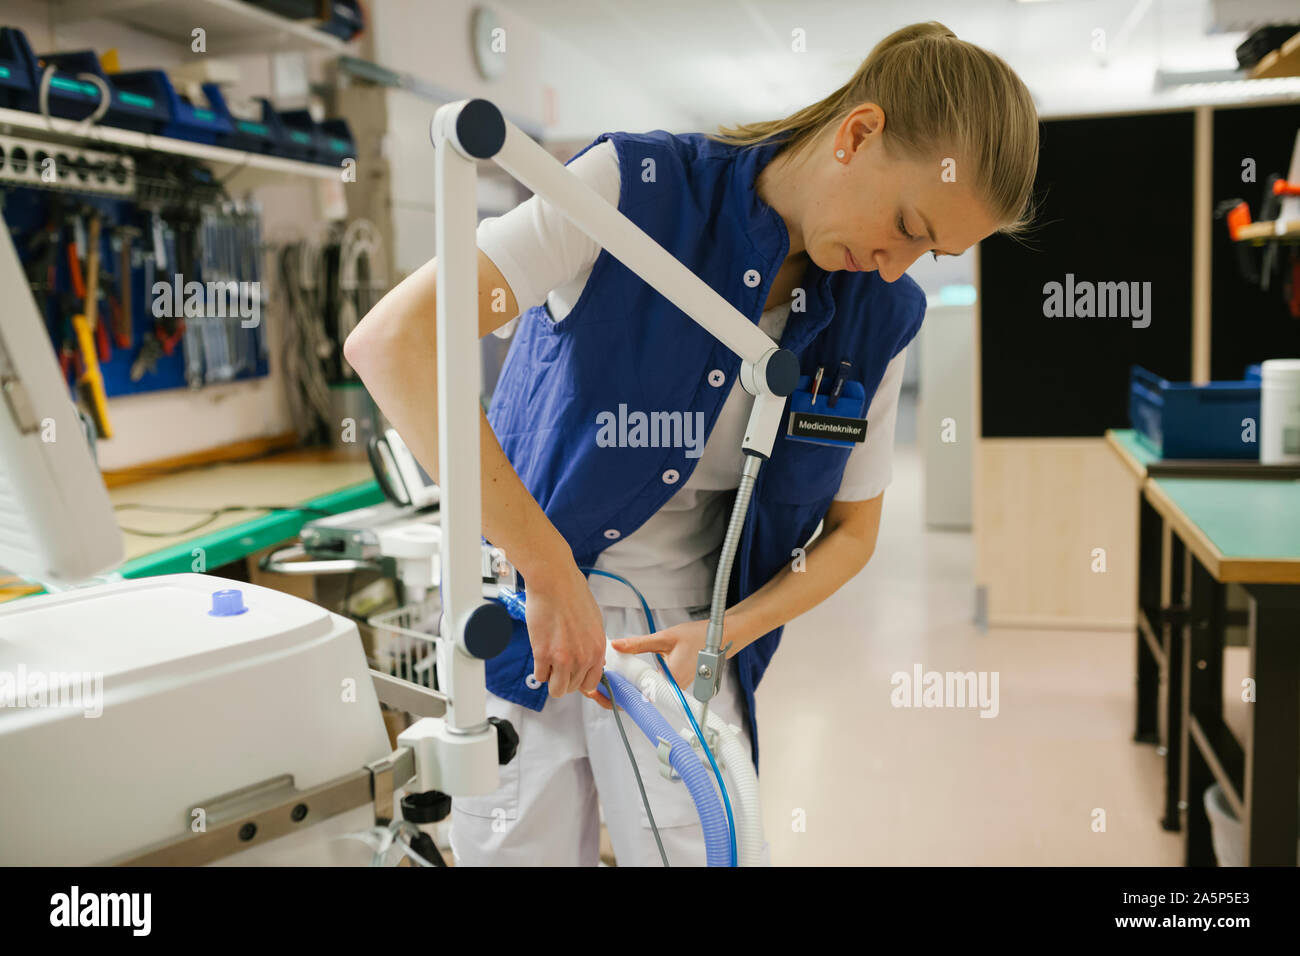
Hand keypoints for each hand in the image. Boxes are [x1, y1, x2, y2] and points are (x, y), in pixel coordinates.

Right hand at [523, 561, 605, 698]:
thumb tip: (594, 662)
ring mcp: (563, 659)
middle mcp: (583, 658)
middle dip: (563, 679)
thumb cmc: (573, 596)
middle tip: (557, 664)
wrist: (555, 582)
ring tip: (548, 661)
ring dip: (551, 678)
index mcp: (597, 649)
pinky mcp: (543, 654)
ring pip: (556, 689)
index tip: (572, 675)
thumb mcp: (594, 623)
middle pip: (572, 688)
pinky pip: (540, 676)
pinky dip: (539, 669)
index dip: (579, 681)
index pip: (591, 683)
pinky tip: (540, 654)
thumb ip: (593, 646)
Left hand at [586, 619, 709, 710]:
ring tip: (608, 680)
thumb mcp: (664, 637)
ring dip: (628, 688)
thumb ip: (639, 644)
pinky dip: (638, 683)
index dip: (619, 694)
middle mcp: (673, 690)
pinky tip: (625, 676)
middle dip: (619, 694)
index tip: (602, 689)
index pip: (640, 695)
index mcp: (671, 680)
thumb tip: (617, 646)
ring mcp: (674, 689)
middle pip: (640, 699)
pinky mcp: (673, 685)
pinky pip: (652, 689)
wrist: (718, 638)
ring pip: (645, 695)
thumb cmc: (697, 637)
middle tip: (599, 687)